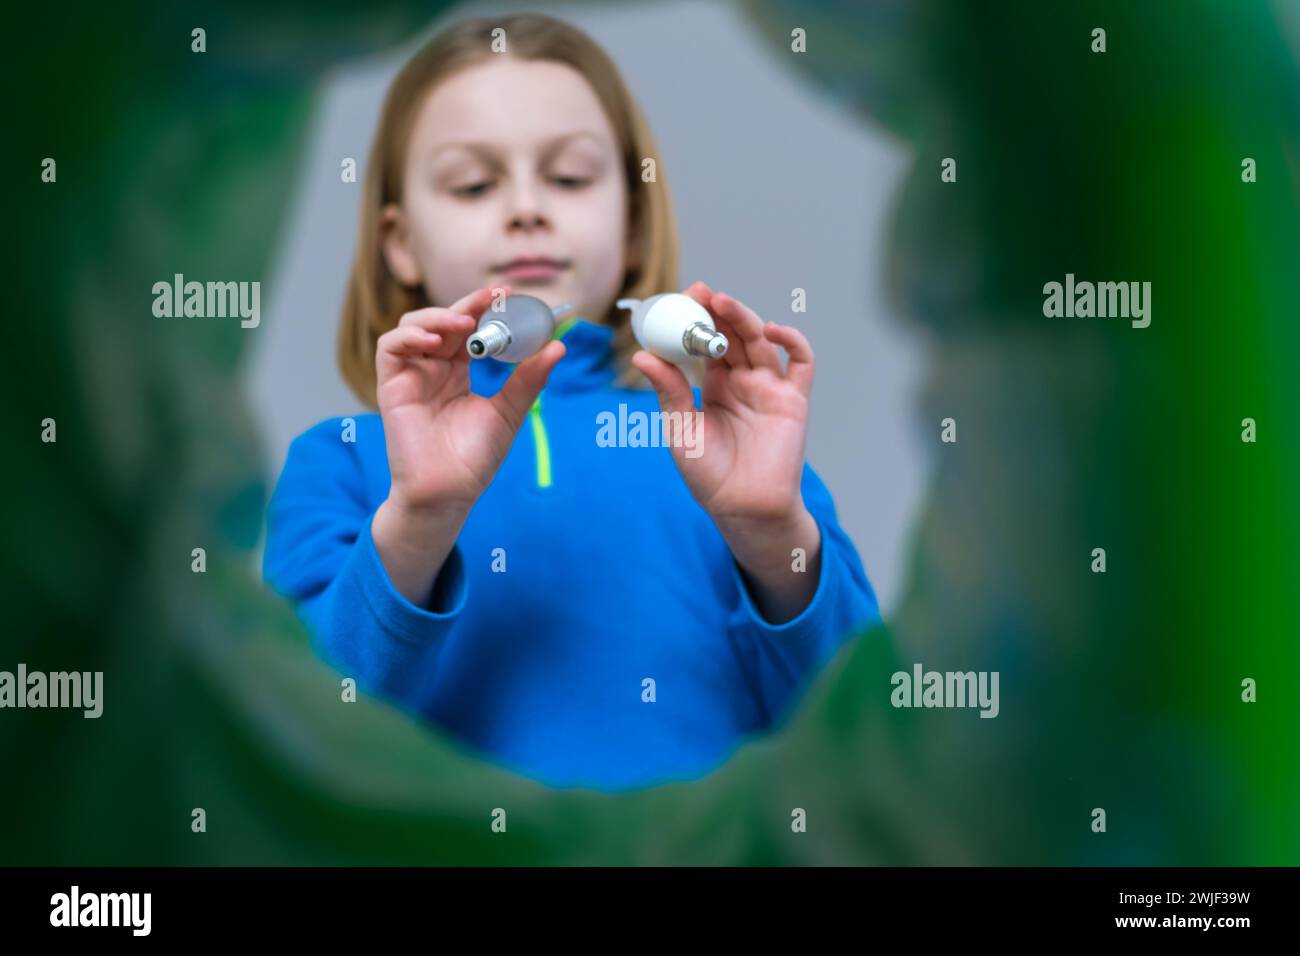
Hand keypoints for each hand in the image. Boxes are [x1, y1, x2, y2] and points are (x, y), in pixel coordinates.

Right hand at [376, 284, 565, 515]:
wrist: (450, 493)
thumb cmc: (475, 458)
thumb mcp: (510, 412)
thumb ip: (528, 379)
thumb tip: (558, 346)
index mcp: (457, 372)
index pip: (469, 329)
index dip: (484, 309)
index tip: (508, 295)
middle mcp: (432, 369)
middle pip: (444, 322)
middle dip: (468, 306)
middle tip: (493, 297)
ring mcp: (410, 376)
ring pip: (413, 326)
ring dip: (438, 317)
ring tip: (465, 323)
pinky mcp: (391, 387)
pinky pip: (389, 348)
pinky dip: (409, 336)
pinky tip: (434, 341)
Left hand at [631, 281, 814, 526]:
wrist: (742, 508)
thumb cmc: (708, 475)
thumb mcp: (680, 429)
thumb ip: (668, 391)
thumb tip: (642, 356)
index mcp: (714, 386)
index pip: (705, 342)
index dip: (696, 320)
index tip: (680, 300)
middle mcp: (743, 381)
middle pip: (732, 335)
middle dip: (718, 312)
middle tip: (700, 292)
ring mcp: (770, 388)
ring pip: (760, 342)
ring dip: (744, 318)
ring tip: (722, 303)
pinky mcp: (793, 400)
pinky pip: (800, 363)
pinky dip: (792, 341)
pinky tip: (772, 330)